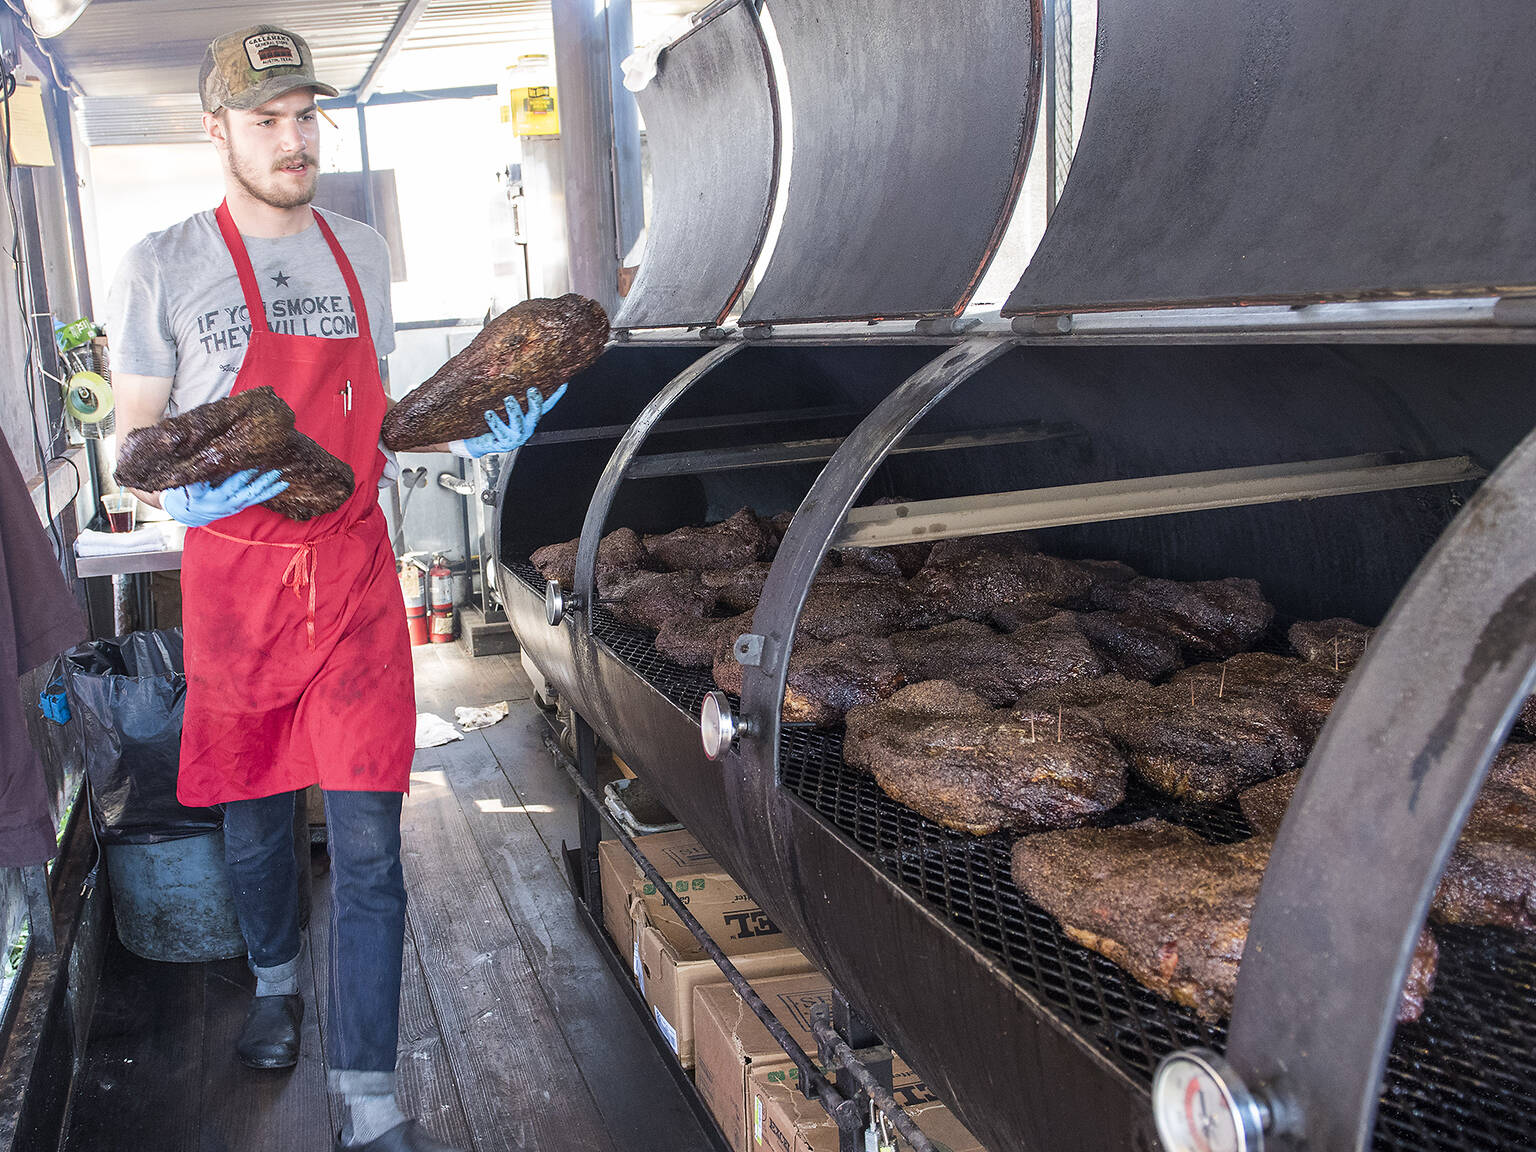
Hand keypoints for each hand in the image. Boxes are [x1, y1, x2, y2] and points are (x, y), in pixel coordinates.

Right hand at [162, 469, 287, 526]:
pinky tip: (282, 484)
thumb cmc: (187, 495)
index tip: (254, 465)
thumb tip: (200, 472)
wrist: (189, 513)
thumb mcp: (188, 489)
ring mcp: (235, 506)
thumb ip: (194, 484)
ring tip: (283, 479)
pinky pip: (257, 500)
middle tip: (275, 471)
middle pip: (248, 493)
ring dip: (270, 488)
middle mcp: (227, 504)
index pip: (231, 486)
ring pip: (255, 497)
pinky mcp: (240, 506)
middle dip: (262, 482)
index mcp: (214, 498)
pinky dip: (269, 492)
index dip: (243, 477)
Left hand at [456, 384, 566, 457]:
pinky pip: (499, 431)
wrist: (483, 443)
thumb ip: (515, 394)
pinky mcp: (503, 442)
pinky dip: (495, 421)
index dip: (556, 396)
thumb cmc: (497, 423)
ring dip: (515, 411)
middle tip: (532, 390)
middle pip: (535, 414)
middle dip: (535, 402)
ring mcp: (515, 436)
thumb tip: (514, 372)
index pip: (546, 406)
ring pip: (518, 423)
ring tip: (509, 399)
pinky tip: (489, 412)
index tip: (563, 384)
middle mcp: (526, 428)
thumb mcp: (507, 409)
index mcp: (530, 419)